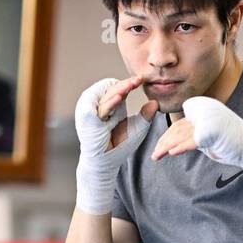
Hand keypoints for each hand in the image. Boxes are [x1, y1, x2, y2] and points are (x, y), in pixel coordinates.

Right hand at [74, 76, 158, 214]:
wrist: (106, 162)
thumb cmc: (119, 146)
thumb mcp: (137, 128)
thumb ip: (145, 116)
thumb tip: (155, 103)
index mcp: (110, 104)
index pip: (119, 88)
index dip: (129, 84)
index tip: (142, 80)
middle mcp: (98, 104)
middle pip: (111, 88)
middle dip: (125, 84)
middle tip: (138, 80)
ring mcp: (91, 110)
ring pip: (104, 94)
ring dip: (117, 89)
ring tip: (130, 86)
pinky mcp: (86, 118)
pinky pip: (99, 107)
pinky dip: (109, 101)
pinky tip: (120, 97)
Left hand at [151, 95, 242, 203]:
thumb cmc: (232, 146)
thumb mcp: (208, 138)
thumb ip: (193, 135)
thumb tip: (174, 142)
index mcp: (204, 109)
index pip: (180, 123)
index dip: (167, 136)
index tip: (159, 148)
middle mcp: (205, 109)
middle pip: (178, 127)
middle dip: (164, 142)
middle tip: (154, 155)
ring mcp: (209, 118)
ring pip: (182, 134)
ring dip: (167, 146)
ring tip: (157, 156)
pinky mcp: (212, 130)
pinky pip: (192, 140)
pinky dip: (180, 147)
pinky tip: (171, 153)